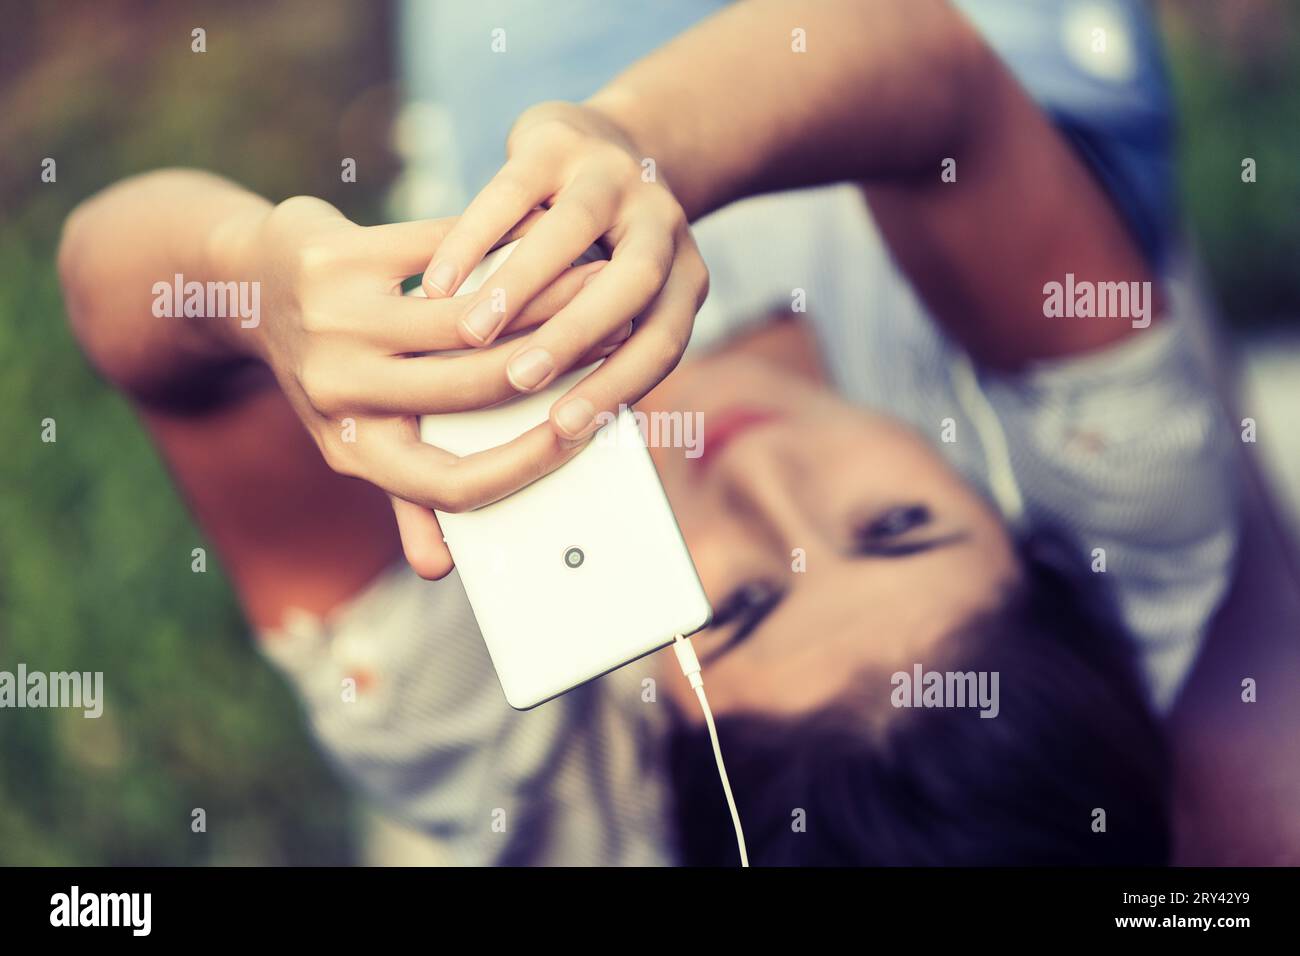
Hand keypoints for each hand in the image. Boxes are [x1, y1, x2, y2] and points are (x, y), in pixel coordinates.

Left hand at [229, 196, 612, 576]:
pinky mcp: (334, 260)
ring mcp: (331, 325)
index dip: (523, 468)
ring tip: (593, 284)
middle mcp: (337, 393)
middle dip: (557, 362)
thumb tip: (441, 569)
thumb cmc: (326, 366)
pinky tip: (541, 238)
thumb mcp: (354, 432)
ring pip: (469, 319)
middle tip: (612, 336)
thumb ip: (402, 489)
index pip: (448, 486)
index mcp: (351, 448)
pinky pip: (441, 252)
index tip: (579, 436)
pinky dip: (499, 246)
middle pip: (474, 388)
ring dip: (543, 298)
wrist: (247, 283)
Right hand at [420, 101, 708, 442]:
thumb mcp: (613, 301)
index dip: (618, 386)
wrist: (600, 143)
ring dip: (519, 284)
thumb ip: (597, 357)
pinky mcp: (558, 138)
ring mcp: (612, 172)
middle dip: (574, 335)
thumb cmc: (594, 257)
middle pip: (632, 283)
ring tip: (470, 335)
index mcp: (684, 276)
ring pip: (571, 228)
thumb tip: (539, 445)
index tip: (564, 430)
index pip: (664, 340)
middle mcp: (662, 220)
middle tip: (521, 380)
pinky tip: (435, 281)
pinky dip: (472, 237)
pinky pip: (512, 190)